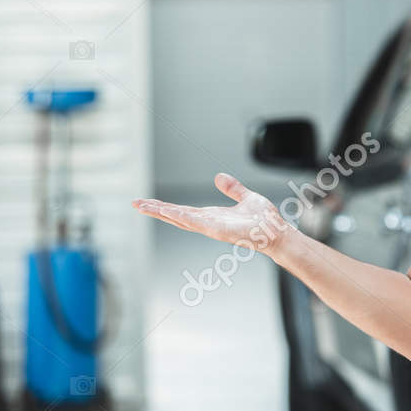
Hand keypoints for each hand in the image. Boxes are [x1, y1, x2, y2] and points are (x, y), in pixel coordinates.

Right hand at [132, 173, 293, 255]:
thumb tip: (219, 177)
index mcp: (210, 216)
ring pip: (180, 219)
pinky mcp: (218, 231)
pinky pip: (196, 223)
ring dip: (161, 213)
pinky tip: (168, 212)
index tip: (146, 202)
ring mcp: (210, 228)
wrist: (276, 233)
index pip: (181, 210)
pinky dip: (181, 217)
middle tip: (134, 203)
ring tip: (142, 206)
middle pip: (174, 215)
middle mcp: (207, 223)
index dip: (163, 206)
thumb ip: (232, 188)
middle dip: (154, 209)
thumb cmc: (264, 220)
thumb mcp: (245, 196)